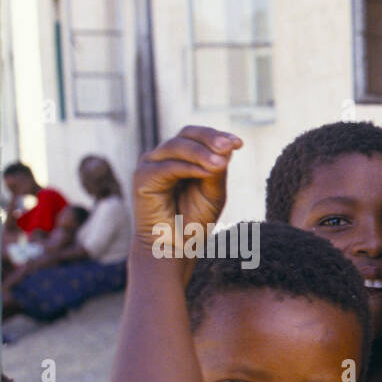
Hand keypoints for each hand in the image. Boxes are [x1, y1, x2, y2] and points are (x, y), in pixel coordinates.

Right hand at [133, 126, 241, 255]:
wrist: (174, 247)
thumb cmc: (194, 221)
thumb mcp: (213, 193)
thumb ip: (217, 172)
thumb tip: (226, 148)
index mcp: (183, 157)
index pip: (198, 137)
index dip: (217, 136)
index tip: (239, 142)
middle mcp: (165, 157)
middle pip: (186, 134)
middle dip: (210, 138)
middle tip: (229, 145)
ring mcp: (151, 165)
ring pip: (176, 147)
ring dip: (201, 153)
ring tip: (221, 162)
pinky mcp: (142, 178)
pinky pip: (167, 167)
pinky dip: (188, 168)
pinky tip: (206, 172)